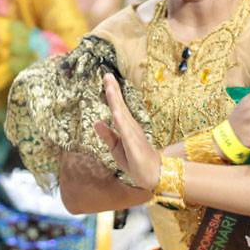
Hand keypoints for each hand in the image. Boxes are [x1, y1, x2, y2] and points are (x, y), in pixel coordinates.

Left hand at [94, 73, 160, 189]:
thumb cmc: (135, 161)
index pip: (117, 106)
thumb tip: (96, 121)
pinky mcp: (134, 144)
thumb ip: (107, 135)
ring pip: (122, 114)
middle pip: (120, 105)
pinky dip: (120, 120)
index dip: (112, 92)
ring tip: (110, 87)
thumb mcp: (116, 148)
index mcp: (126, 126)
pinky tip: (115, 112)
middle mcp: (130, 126)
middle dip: (113, 90)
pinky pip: (126, 131)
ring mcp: (133, 134)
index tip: (106, 78)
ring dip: (116, 100)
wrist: (153, 175)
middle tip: (107, 75)